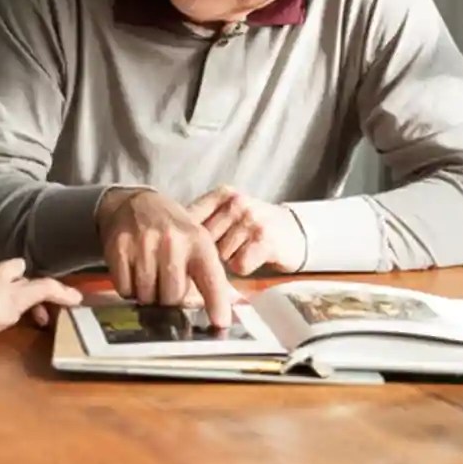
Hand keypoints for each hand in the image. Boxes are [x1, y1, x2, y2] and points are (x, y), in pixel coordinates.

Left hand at [0, 258, 80, 337]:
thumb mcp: (15, 301)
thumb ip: (43, 293)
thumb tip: (71, 292)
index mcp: (12, 273)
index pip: (44, 281)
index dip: (60, 292)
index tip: (75, 303)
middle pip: (25, 282)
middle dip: (37, 295)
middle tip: (47, 318)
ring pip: (10, 291)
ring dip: (21, 303)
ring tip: (28, 322)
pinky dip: (6, 309)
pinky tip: (1, 321)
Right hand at [95, 187, 237, 326]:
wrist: (135, 204)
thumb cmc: (171, 230)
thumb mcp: (196, 242)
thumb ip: (207, 275)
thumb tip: (220, 316)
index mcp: (198, 241)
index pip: (210, 278)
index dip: (217, 303)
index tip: (220, 323)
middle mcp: (172, 241)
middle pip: (172, 297)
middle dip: (169, 298)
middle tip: (166, 283)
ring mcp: (144, 244)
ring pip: (147, 296)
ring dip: (148, 294)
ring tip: (150, 274)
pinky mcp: (120, 248)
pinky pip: (125, 289)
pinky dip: (129, 288)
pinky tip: (134, 271)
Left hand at [187, 186, 306, 274]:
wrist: (295, 234)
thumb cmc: (252, 229)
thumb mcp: (227, 215)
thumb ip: (201, 222)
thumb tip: (167, 242)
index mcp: (223, 194)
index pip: (189, 218)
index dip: (184, 239)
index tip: (182, 249)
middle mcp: (237, 202)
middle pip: (202, 241)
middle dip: (207, 254)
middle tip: (223, 253)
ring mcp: (251, 219)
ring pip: (219, 255)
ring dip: (227, 262)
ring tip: (242, 252)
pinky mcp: (265, 239)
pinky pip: (238, 265)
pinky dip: (243, 268)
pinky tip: (253, 259)